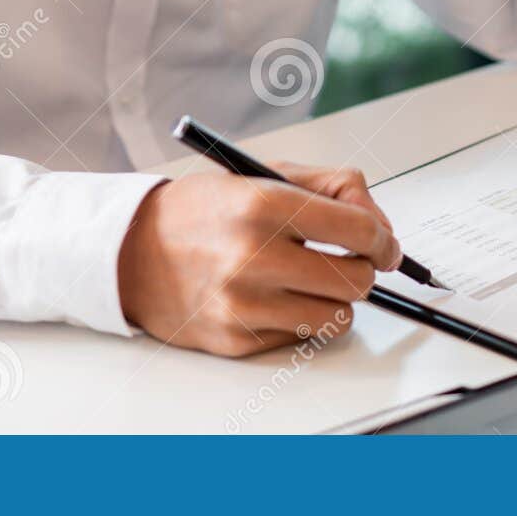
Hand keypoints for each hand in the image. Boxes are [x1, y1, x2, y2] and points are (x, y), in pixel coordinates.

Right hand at [117, 163, 400, 355]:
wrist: (131, 252)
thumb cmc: (204, 211)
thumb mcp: (264, 174)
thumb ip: (333, 188)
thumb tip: (381, 227)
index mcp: (263, 206)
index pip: (358, 230)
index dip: (384, 239)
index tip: (385, 245)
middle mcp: (252, 257)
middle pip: (356, 280)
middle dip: (362, 270)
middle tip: (347, 260)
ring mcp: (242, 305)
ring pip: (337, 317)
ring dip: (335, 299)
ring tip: (311, 279)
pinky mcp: (235, 341)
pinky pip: (300, 337)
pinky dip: (299, 318)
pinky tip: (274, 296)